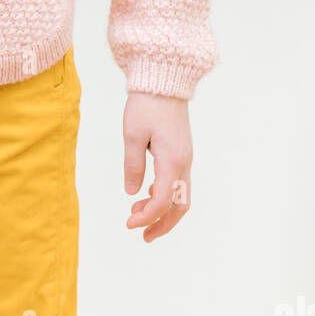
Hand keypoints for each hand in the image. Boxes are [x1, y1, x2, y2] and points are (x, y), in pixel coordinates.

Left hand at [123, 92, 192, 241]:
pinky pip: (179, 182)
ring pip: (181, 195)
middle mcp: (184, 162)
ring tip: (137, 214)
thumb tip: (132, 193)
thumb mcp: (132, 134)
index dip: (147, 217)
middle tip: (142, 235)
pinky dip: (166, 194)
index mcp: (172, 160)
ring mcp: (185, 157)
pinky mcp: (182, 151)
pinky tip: (147, 193)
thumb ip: (132, 165)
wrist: (164, 80)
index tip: (129, 223)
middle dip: (162, 224)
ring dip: (163, 210)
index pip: (163, 201)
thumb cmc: (146, 104)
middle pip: (180, 205)